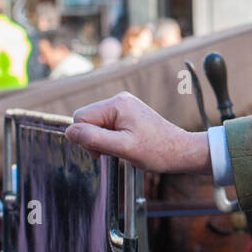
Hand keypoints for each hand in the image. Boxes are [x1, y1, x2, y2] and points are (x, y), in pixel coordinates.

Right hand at [65, 91, 211, 173]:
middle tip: (114, 152)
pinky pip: (107, 126)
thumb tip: (70, 132)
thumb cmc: (158, 151)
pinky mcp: (129, 114)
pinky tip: (125, 145)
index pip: (80, 118)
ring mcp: (125, 106)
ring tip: (122, 149)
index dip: (85, 138)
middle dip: (94, 139)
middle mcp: (120, 100)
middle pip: (87, 120)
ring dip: (103, 140)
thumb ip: (94, 138)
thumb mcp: (122, 147)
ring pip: (96, 124)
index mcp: (117, 104)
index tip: (102, 152)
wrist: (182, 151)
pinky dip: (111, 138)